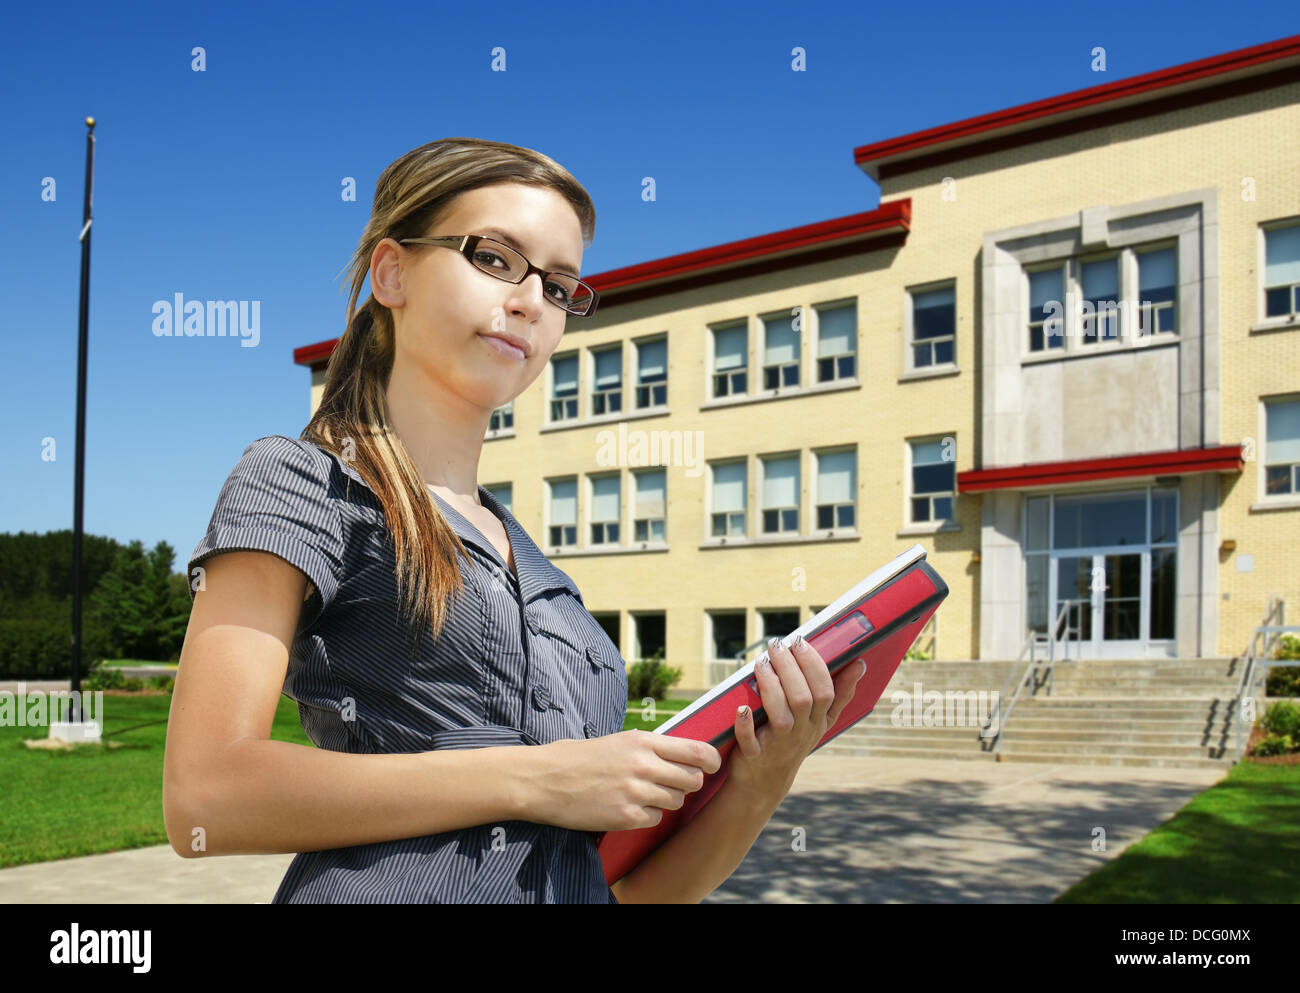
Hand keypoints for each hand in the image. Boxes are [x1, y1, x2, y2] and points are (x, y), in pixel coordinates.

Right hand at [530, 729, 721, 832]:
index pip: (698, 751)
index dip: (712, 761)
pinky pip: (655, 819)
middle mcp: (644, 765)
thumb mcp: (619, 741)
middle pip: (693, 780)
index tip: (711, 766)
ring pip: (676, 801)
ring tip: (642, 794)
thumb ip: (651, 747)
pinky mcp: (626, 816)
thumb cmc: (579, 758)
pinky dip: (647, 816)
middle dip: (687, 784)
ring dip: (665, 800)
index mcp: (643, 741)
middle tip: (670, 784)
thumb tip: (683, 754)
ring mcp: (636, 792)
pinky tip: (627, 808)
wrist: (544, 779)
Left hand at [726, 636, 865, 804]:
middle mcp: (800, 733)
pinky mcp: (753, 755)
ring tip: (761, 662)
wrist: (764, 782)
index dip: (814, 666)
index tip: (801, 642)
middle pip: (803, 699)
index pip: (824, 692)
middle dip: (790, 669)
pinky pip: (750, 741)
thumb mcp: (820, 722)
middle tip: (777, 645)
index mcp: (817, 721)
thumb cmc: (792, 741)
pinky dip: (745, 725)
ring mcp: (778, 745)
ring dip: (770, 687)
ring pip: (780, 716)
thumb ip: (839, 695)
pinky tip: (741, 708)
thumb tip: (860, 664)